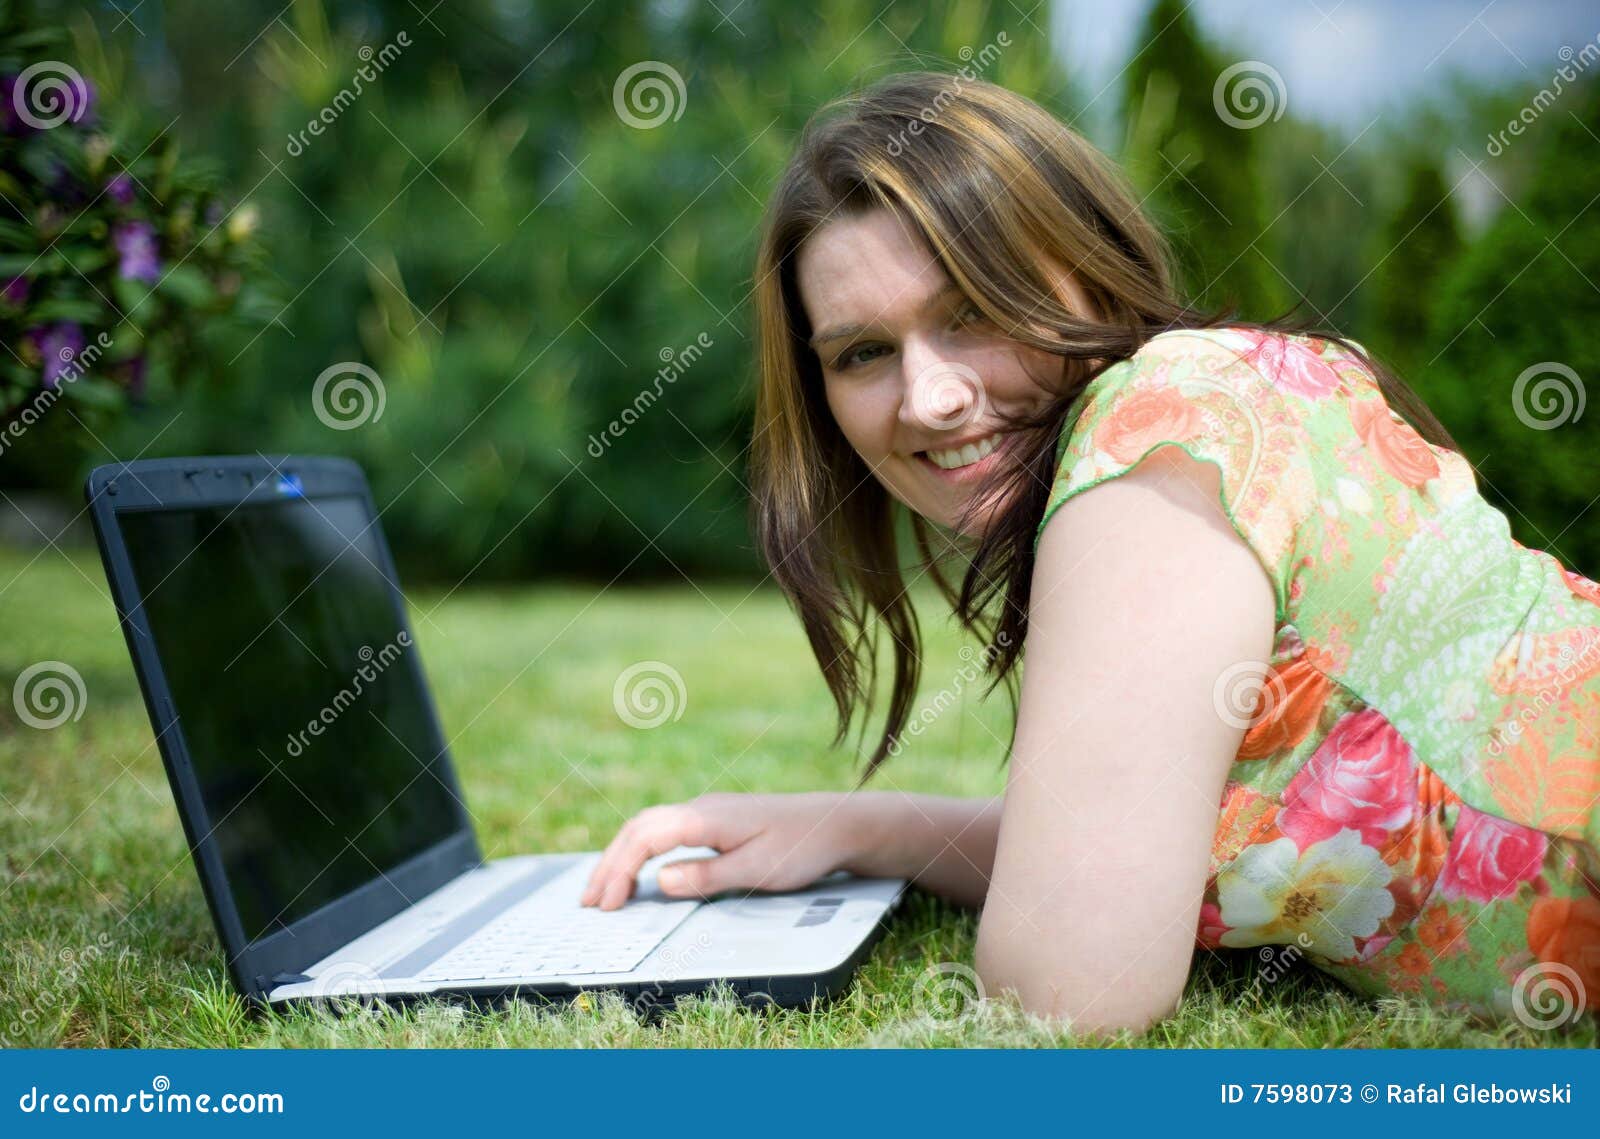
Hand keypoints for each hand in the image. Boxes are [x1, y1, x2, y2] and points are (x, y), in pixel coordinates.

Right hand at [579, 791, 864, 909]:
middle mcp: (700, 808)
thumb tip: (661, 881)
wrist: (836, 823)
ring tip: (602, 890)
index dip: (620, 871)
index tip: (607, 904)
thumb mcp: (758, 870)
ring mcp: (706, 812)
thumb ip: (707, 876)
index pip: (646, 838)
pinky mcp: (714, 821)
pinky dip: (641, 851)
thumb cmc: (802, 846)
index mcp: (706, 817)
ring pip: (648, 827)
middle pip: (638, 829)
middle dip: (609, 864)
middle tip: (588, 902)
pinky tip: (637, 871)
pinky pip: (664, 831)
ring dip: (621, 856)